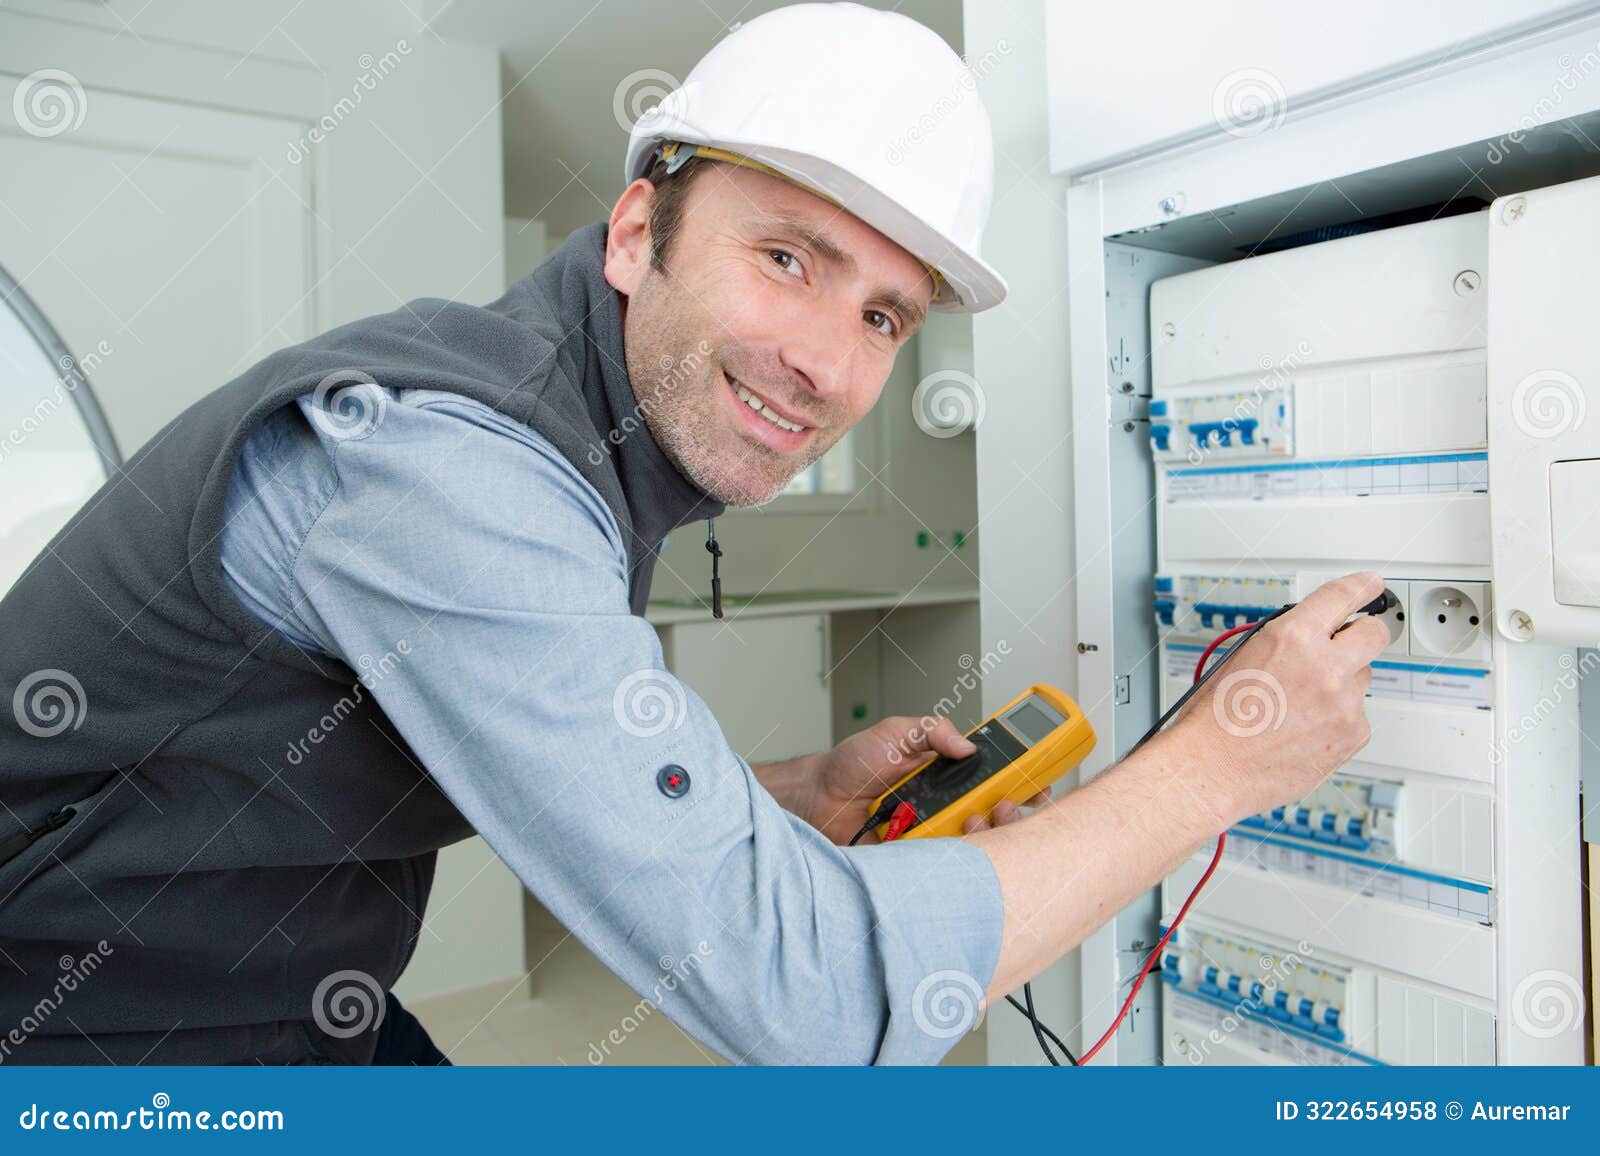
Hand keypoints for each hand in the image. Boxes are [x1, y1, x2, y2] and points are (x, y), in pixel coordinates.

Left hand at [807, 715, 1049, 843]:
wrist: (818, 796)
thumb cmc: (853, 764)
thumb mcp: (896, 732)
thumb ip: (932, 730)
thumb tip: (968, 745)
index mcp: (948, 775)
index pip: (996, 780)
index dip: (1021, 784)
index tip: (1037, 785)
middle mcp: (947, 806)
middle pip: (995, 817)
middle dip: (1009, 814)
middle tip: (1000, 806)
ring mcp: (934, 834)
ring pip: (976, 845)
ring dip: (981, 836)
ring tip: (967, 823)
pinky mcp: (916, 859)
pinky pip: (944, 866)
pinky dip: (950, 860)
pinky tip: (944, 848)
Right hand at [1159, 571, 1390, 826]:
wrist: (1212, 768)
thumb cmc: (1215, 718)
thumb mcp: (1242, 656)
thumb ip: (1287, 641)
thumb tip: (1313, 637)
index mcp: (1292, 636)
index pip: (1343, 595)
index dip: (1361, 586)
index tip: (1371, 584)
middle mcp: (1325, 665)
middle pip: (1374, 634)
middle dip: (1365, 634)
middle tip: (1353, 642)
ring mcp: (1344, 703)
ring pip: (1362, 679)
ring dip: (1342, 684)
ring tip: (1301, 706)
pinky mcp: (1353, 735)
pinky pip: (1357, 717)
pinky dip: (1337, 721)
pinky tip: (1304, 730)